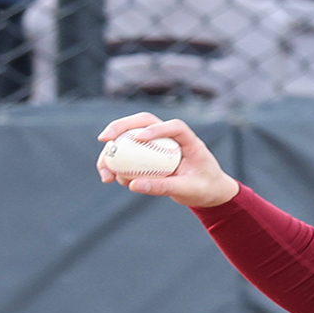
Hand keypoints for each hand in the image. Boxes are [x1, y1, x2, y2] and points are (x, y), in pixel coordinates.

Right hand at [96, 112, 239, 208]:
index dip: (156, 129)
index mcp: (189, 140)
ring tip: (105, 173)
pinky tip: (110, 178)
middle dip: (119, 126)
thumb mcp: (187, 190)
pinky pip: (129, 153)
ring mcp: (158, 142)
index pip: (175, 127)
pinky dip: (116, 163)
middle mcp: (171, 136)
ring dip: (112, 149)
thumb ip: (163, 187)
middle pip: (143, 121)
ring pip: (130, 135)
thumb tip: (132, 185)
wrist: (209, 191)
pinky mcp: (149, 152)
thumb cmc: (204, 188)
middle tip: (104, 140)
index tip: (138, 138)